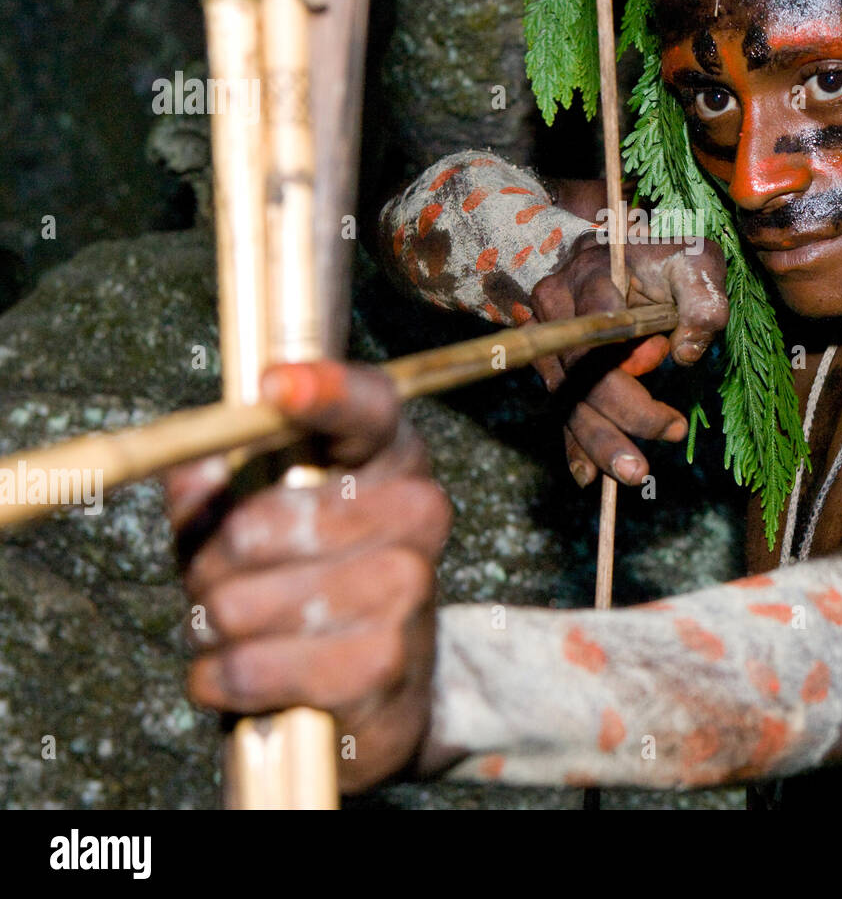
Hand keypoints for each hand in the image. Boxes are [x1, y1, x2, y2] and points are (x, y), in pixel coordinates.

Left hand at [163, 360, 451, 793]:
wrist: (378, 689)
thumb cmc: (303, 581)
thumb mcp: (250, 522)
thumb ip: (214, 488)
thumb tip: (192, 471)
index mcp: (390, 455)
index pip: (367, 407)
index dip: (323, 393)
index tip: (276, 385)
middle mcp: (417, 510)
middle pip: (258, 525)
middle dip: (207, 565)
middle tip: (214, 583)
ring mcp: (410, 587)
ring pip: (242, 604)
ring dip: (210, 627)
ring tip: (233, 632)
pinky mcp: (385, 663)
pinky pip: (252, 667)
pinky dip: (222, 679)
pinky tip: (241, 673)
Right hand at [529, 231, 728, 487]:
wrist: (633, 249)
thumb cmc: (673, 257)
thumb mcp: (699, 263)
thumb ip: (702, 300)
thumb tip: (685, 354)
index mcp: (591, 276)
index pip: (599, 349)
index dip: (629, 395)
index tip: (674, 425)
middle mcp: (556, 305)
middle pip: (576, 381)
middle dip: (609, 430)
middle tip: (641, 472)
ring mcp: (548, 332)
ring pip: (566, 398)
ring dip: (594, 444)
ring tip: (629, 477)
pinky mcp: (555, 356)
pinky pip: (562, 402)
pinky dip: (575, 439)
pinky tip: (588, 474)